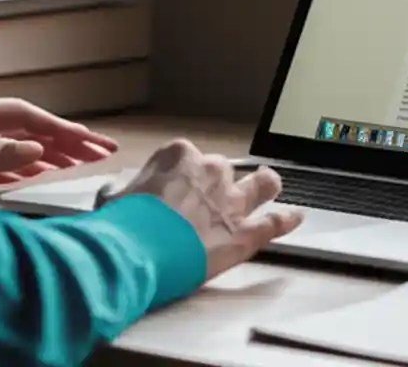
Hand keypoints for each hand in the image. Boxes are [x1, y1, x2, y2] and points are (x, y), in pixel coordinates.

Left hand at [0, 97, 118, 184]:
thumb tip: (37, 148)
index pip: (25, 116)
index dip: (61, 128)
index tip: (93, 142)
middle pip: (25, 129)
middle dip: (65, 141)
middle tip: (103, 154)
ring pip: (14, 146)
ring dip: (48, 155)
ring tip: (80, 165)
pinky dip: (22, 168)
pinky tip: (39, 175)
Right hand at [100, 139, 303, 279]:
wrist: (134, 251)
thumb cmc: (120, 224)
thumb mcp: (112, 199)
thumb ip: (124, 192)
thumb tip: (118, 197)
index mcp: (180, 156)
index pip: (187, 159)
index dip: (181, 178)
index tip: (172, 192)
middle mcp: (212, 171)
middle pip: (223, 172)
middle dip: (217, 186)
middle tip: (206, 204)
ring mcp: (233, 201)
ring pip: (263, 183)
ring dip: (264, 186)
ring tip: (268, 189)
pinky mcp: (246, 233)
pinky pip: (275, 222)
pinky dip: (286, 220)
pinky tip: (295, 218)